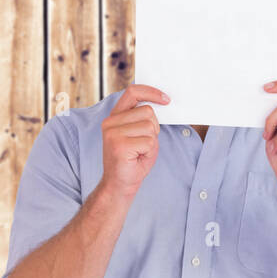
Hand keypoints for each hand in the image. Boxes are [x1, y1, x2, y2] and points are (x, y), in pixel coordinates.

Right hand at [97, 84, 169, 202]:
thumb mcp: (140, 134)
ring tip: (139, 152)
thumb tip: (162, 103)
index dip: (151, 92)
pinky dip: (149, 152)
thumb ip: (144, 118)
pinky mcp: (120, 145)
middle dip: (153, 128)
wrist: (119, 185)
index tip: (166, 99)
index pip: (133, 92)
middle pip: (147, 111)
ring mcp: (113, 133)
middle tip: (143, 144)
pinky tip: (138, 158)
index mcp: (114, 117)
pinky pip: (149, 141)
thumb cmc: (132, 161)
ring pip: (149, 127)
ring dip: (151, 142)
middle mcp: (110, 122)